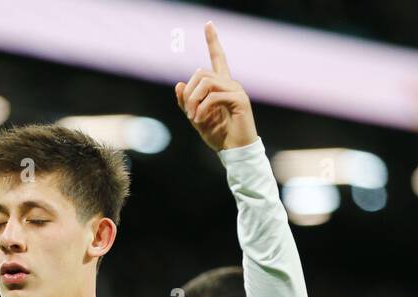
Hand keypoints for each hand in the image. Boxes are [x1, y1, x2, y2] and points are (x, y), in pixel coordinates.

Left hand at [175, 22, 258, 151]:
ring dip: (194, 100)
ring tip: (193, 118)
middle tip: (188, 113)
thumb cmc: (218, 135)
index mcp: (221, 85)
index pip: (218, 57)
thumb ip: (187, 103)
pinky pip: (214, 96)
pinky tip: (200, 120)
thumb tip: (178, 84)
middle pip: (202, 73)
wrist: (234, 151)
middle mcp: (230, 83)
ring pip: (206, 82)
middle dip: (189, 92)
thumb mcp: (196, 118)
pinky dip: (202, 108)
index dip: (212, 41)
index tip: (208, 24)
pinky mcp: (239, 100)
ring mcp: (236, 90)